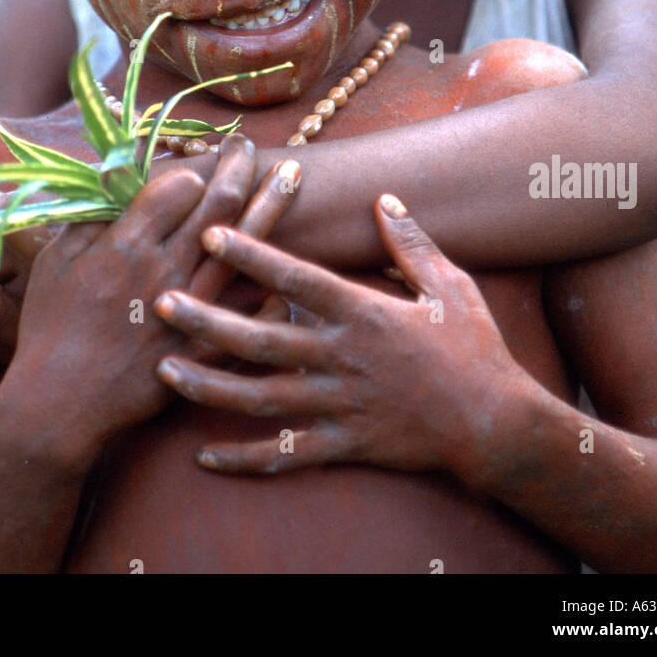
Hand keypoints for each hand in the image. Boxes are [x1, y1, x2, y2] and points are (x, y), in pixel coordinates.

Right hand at [0, 137, 298, 470]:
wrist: (58, 405)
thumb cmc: (49, 328)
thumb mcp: (54, 263)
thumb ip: (88, 218)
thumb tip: (114, 180)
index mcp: (126, 245)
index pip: (178, 187)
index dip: (192, 172)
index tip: (198, 169)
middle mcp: (166, 270)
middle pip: (217, 204)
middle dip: (239, 166)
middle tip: (249, 147)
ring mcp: (192, 309)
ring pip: (244, 245)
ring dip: (271, 204)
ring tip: (292, 175)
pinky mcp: (204, 348)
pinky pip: (252, 316)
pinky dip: (276, 294)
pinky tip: (293, 270)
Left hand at [154, 194, 524, 477]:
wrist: (496, 424)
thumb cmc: (473, 349)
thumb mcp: (449, 285)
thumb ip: (411, 243)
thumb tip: (384, 198)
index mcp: (363, 314)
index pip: (296, 279)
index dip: (252, 254)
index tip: (211, 233)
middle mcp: (342, 359)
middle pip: (263, 340)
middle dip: (207, 320)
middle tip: (160, 302)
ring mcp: (340, 406)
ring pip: (261, 399)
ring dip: (209, 385)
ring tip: (166, 371)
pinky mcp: (345, 445)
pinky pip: (286, 455)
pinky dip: (243, 458)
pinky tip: (204, 455)